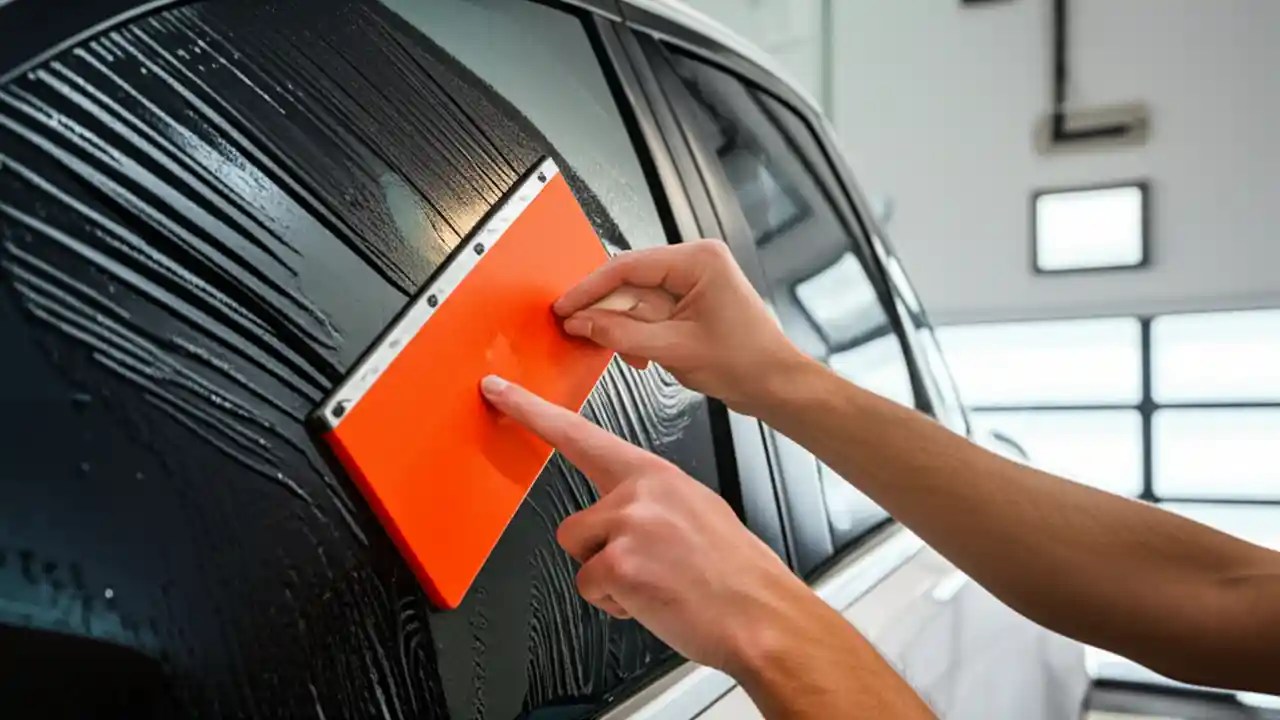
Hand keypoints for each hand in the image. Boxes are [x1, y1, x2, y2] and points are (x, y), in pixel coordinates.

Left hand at [480, 374, 820, 675]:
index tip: (499, 392)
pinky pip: (591, 588)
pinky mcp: (618, 564)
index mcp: (656, 473)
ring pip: (581, 555)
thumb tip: (627, 511)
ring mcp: (627, 524)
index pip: (581, 435)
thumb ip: (653, 500)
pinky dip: (617, 604)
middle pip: (576, 523)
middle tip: (651, 566)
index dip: (533, 412)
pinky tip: (655, 600)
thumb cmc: (735, 572)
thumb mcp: (698, 510)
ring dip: (609, 578)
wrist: (762, 614)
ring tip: (657, 582)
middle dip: (601, 553)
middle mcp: (639, 491)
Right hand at [554, 240, 805, 413]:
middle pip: (631, 281)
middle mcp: (698, 262)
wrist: (776, 385)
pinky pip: (653, 310)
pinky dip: (640, 332)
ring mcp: (696, 280)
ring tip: (628, 355)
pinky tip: (641, 354)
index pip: (627, 266)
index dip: (590, 289)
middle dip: (607, 312)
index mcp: (699, 260)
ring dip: (625, 328)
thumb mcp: (672, 349)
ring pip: (639, 298)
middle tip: (580, 332)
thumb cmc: (744, 363)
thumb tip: (581, 323)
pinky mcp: (693, 300)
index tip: (565, 307)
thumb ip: (621, 334)